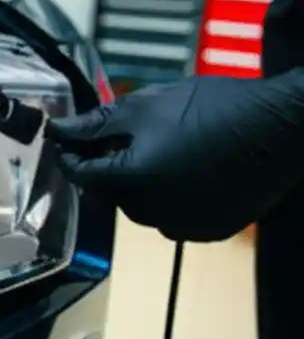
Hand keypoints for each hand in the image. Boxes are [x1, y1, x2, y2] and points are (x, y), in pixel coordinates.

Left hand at [47, 73, 303, 240]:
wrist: (280, 125)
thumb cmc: (212, 109)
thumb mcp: (143, 108)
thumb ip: (95, 125)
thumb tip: (58, 131)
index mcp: (132, 181)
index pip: (80, 175)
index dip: (70, 155)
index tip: (69, 140)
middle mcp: (154, 212)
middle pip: (109, 193)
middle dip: (107, 168)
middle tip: (120, 139)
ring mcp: (184, 225)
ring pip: (140, 208)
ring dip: (137, 184)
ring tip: (158, 150)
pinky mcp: (210, 230)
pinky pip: (173, 217)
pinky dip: (168, 198)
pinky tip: (184, 171)